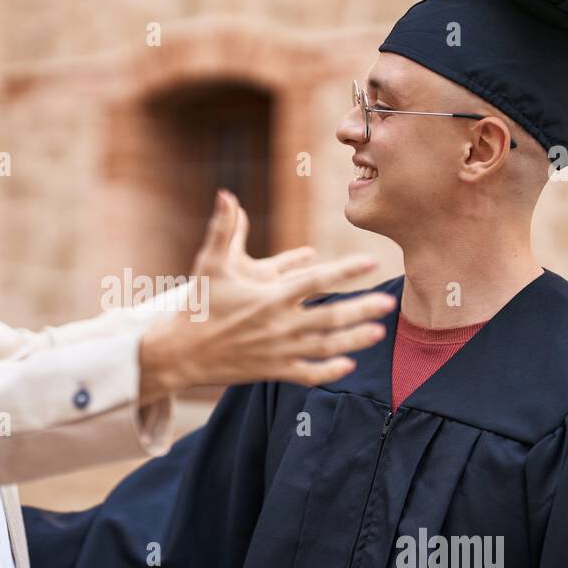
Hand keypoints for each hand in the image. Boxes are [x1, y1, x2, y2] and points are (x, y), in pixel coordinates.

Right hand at [139, 190, 395, 399]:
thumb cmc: (197, 304)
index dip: (345, 271)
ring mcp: (277, 350)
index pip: (315, 280)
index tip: (370, 263)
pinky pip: (307, 373)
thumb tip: (225, 194)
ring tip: (378, 333)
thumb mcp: (210, 264)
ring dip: (354, 340)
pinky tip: (348, 365)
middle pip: (330, 317)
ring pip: (325, 347)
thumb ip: (224, 229)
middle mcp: (278, 324)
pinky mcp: (272, 370)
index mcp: (268, 296)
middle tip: (389, 303)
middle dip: (361, 309)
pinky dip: (328, 371)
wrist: (178, 352)